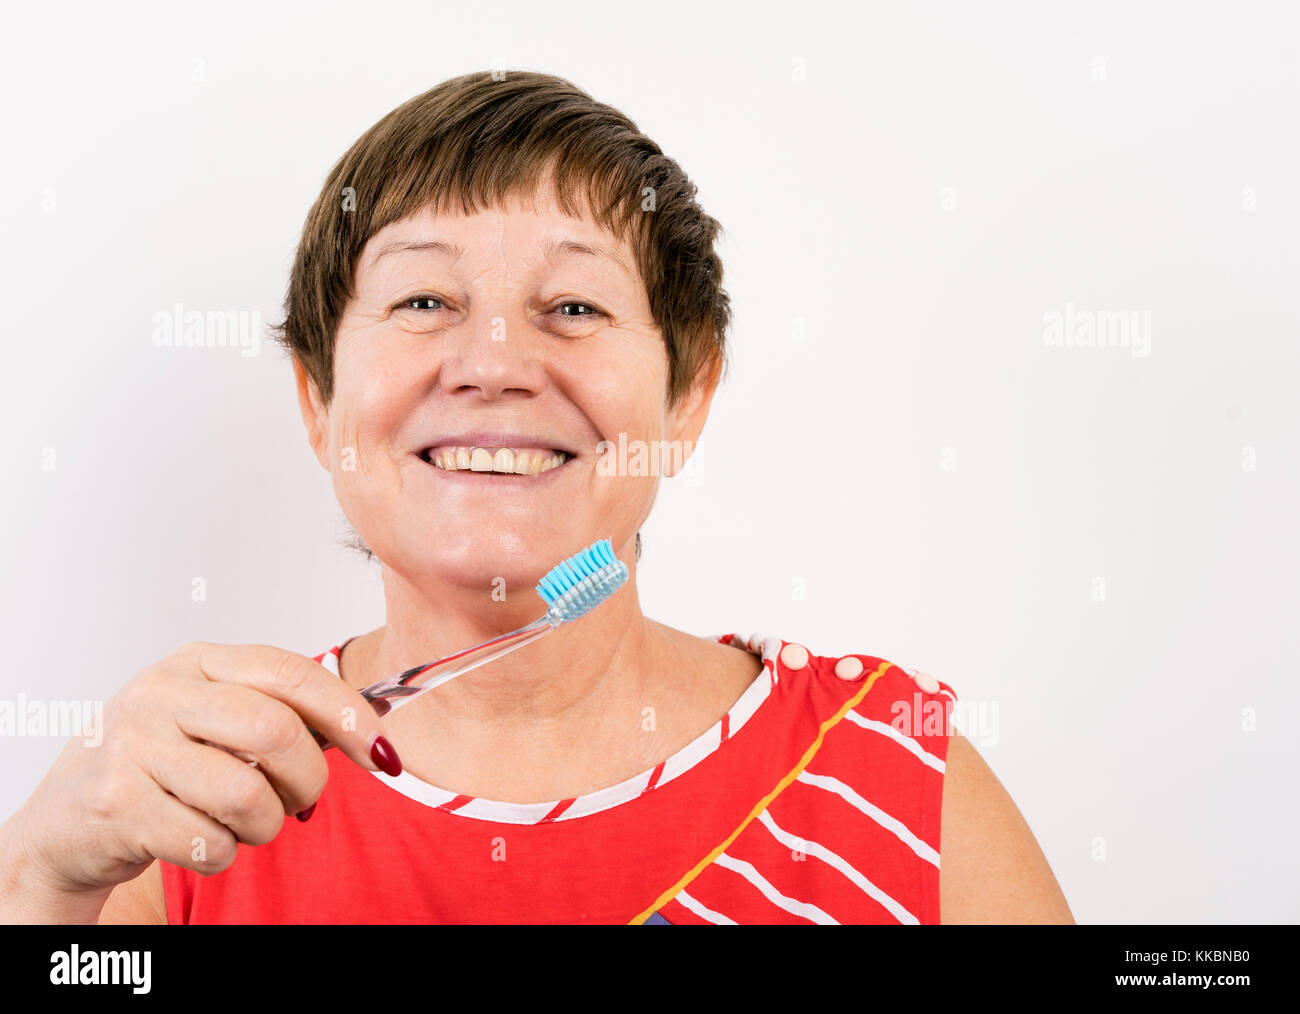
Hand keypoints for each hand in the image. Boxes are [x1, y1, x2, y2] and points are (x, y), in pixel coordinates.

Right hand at [0, 642, 397, 919]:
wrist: (67, 816)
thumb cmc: (162, 763)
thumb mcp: (214, 717)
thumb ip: (282, 714)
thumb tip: (374, 736)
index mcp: (198, 661)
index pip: (292, 674)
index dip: (348, 714)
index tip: (383, 752)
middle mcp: (162, 693)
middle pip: (276, 733)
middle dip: (308, 779)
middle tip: (303, 800)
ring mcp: (134, 747)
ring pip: (247, 794)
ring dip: (265, 824)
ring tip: (247, 822)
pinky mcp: (118, 805)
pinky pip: (210, 841)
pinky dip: (224, 853)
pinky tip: (203, 839)